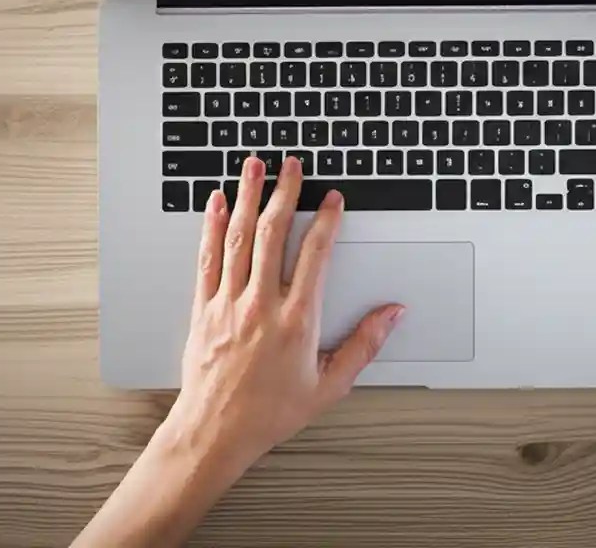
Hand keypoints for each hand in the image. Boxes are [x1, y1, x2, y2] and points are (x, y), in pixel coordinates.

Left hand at [71, 156, 401, 547]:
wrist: (216, 431)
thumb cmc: (271, 412)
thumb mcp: (330, 385)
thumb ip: (364, 344)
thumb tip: (392, 314)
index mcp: (296, 321)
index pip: (314, 255)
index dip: (325, 221)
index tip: (332, 199)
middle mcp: (261, 305)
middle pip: (272, 234)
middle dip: (284, 193)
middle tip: (291, 165)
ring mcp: (228, 304)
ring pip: (238, 238)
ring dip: (246, 197)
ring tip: (253, 166)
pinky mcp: (203, 308)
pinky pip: (208, 259)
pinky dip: (211, 227)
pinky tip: (215, 203)